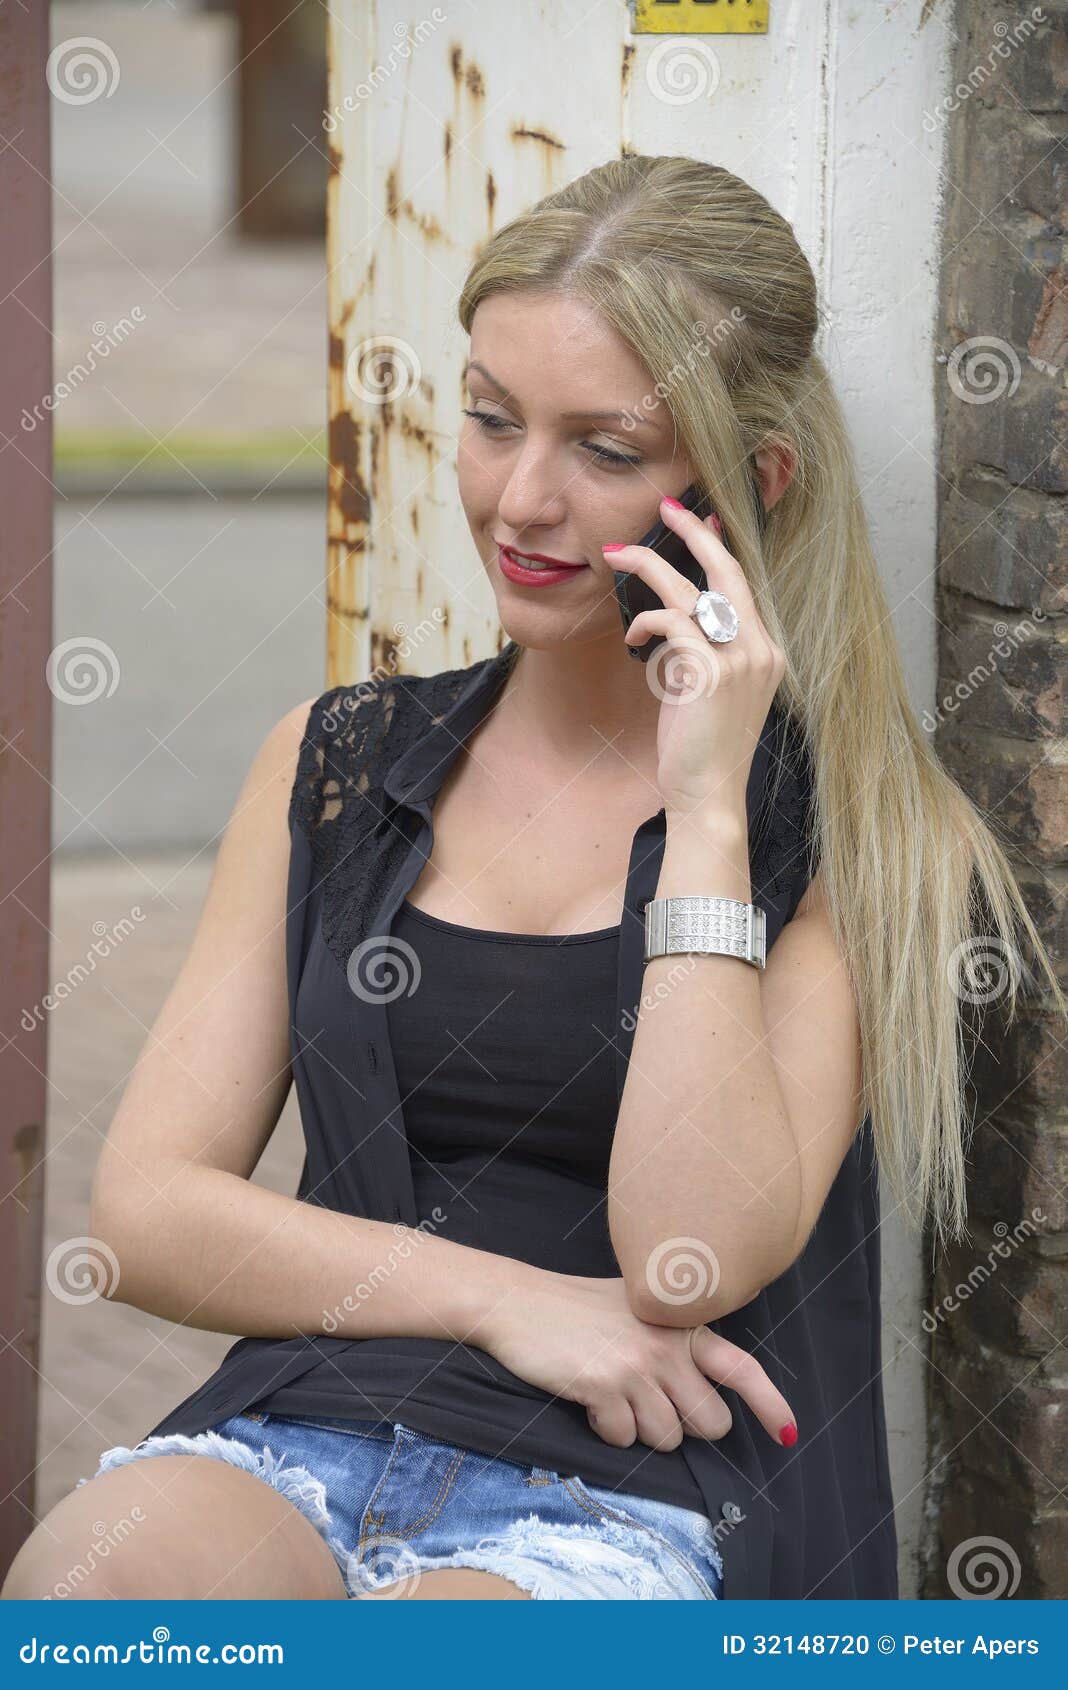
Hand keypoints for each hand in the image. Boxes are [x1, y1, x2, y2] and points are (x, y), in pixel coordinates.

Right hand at [483, 1270, 795, 1452]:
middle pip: (709, 1424)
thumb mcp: (638, 1305)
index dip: (769, 1404)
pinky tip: (588, 1398)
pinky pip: (622, 1440)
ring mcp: (636, 1367)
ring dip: (639, 1429)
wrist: (518, 1303)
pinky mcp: (603, 1387)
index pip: (741, 1368)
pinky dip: (605, 1429)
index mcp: (682, 1325)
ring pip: (666, 1439)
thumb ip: (677, 1336)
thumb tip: (715, 1372)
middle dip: (685, 1427)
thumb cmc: (577, 1307)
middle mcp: (667, 1346)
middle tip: (650, 1403)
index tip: (788, 1434)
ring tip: (612, 1392)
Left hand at [605, 497, 785, 820]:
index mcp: (764, 653)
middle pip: (728, 572)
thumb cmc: (701, 749)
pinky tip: (631, 640)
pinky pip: (671, 624)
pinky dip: (644, 622)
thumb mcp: (707, 693)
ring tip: (616, 556)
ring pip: (691, 592)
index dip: (718, 549)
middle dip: (694, 533)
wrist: (708, 797)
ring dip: (648, 567)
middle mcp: (760, 651)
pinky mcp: (710, 675)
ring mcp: (739, 662)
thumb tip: (672, 624)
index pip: (742, 586)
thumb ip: (699, 655)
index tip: (702, 520)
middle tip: (666, 505)